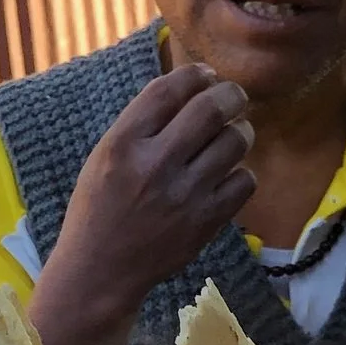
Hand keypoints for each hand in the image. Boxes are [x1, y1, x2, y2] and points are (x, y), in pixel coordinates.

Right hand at [43, 64, 254, 318]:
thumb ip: (142, 123)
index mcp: (122, 144)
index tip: (206, 75)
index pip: (169, 89)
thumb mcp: (104, 156)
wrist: (100, 270)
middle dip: (230, 94)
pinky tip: (227, 174)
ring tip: (232, 135)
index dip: (196, 74)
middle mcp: (154, 166)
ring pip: (235, 141)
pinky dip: (241, 172)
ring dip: (240, 131)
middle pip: (211, 108)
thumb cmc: (100, 207)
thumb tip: (191, 86)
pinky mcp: (206, 222)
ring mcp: (184, 195)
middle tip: (233, 97)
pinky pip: (245, 180)